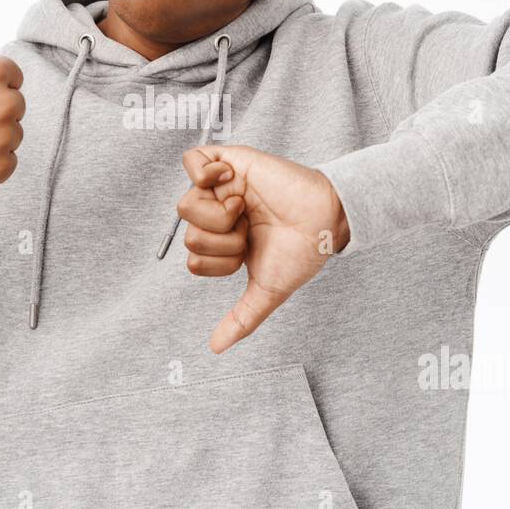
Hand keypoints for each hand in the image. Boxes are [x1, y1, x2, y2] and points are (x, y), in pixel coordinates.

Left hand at [176, 145, 350, 353]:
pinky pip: (192, 159)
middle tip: (247, 230)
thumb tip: (216, 349)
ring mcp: (222, 187)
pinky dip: (202, 173)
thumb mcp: (266, 290)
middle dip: (220, 241)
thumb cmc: (300, 252)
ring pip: (185, 204)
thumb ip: (242, 319)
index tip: (246, 254)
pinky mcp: (230, 161)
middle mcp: (219, 215)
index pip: (194, 258)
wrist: (324, 221)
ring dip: (216, 215)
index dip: (218, 263)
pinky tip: (227, 182)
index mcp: (224, 242)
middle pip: (187, 234)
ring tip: (242, 209)